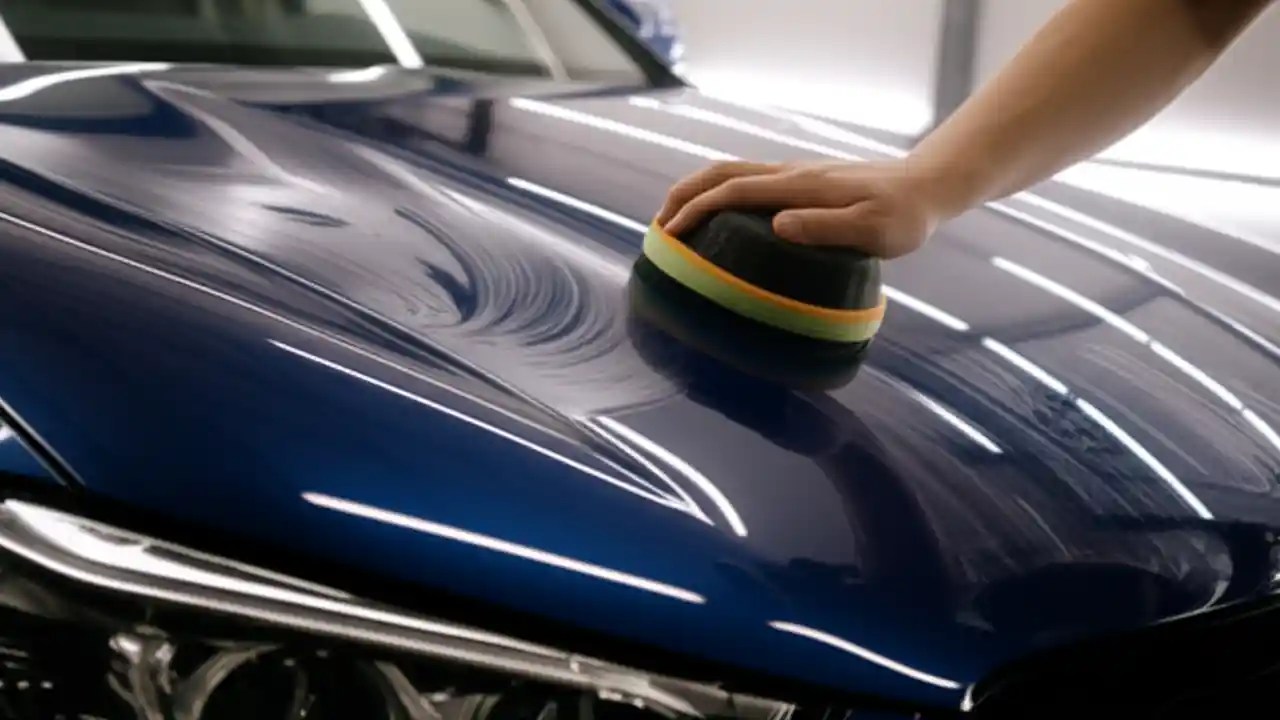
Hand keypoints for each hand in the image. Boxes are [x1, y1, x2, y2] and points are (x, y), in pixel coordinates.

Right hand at [654, 160, 960, 258]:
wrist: (925, 187)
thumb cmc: (902, 218)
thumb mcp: (871, 230)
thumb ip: (826, 228)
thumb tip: (778, 226)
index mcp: (799, 187)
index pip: (733, 191)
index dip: (697, 209)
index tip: (670, 233)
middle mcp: (790, 175)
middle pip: (720, 173)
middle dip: (682, 195)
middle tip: (658, 227)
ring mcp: (794, 176)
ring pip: (730, 172)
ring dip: (696, 191)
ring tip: (675, 220)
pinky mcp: (801, 183)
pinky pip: (746, 181)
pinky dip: (718, 193)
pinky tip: (716, 217)